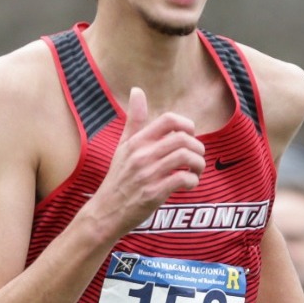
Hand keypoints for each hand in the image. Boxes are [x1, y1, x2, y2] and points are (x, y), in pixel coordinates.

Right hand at [85, 88, 204, 235]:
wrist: (105, 212)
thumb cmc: (117, 179)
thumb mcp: (122, 147)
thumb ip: (134, 121)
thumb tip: (137, 90)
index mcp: (136, 142)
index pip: (168, 120)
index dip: (187, 125)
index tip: (190, 138)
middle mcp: (142, 155)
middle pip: (182, 139)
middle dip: (198, 148)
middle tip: (197, 158)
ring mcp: (147, 174)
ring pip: (185, 157)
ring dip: (198, 164)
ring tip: (196, 171)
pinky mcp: (153, 193)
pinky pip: (182, 179)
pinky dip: (192, 181)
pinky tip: (189, 185)